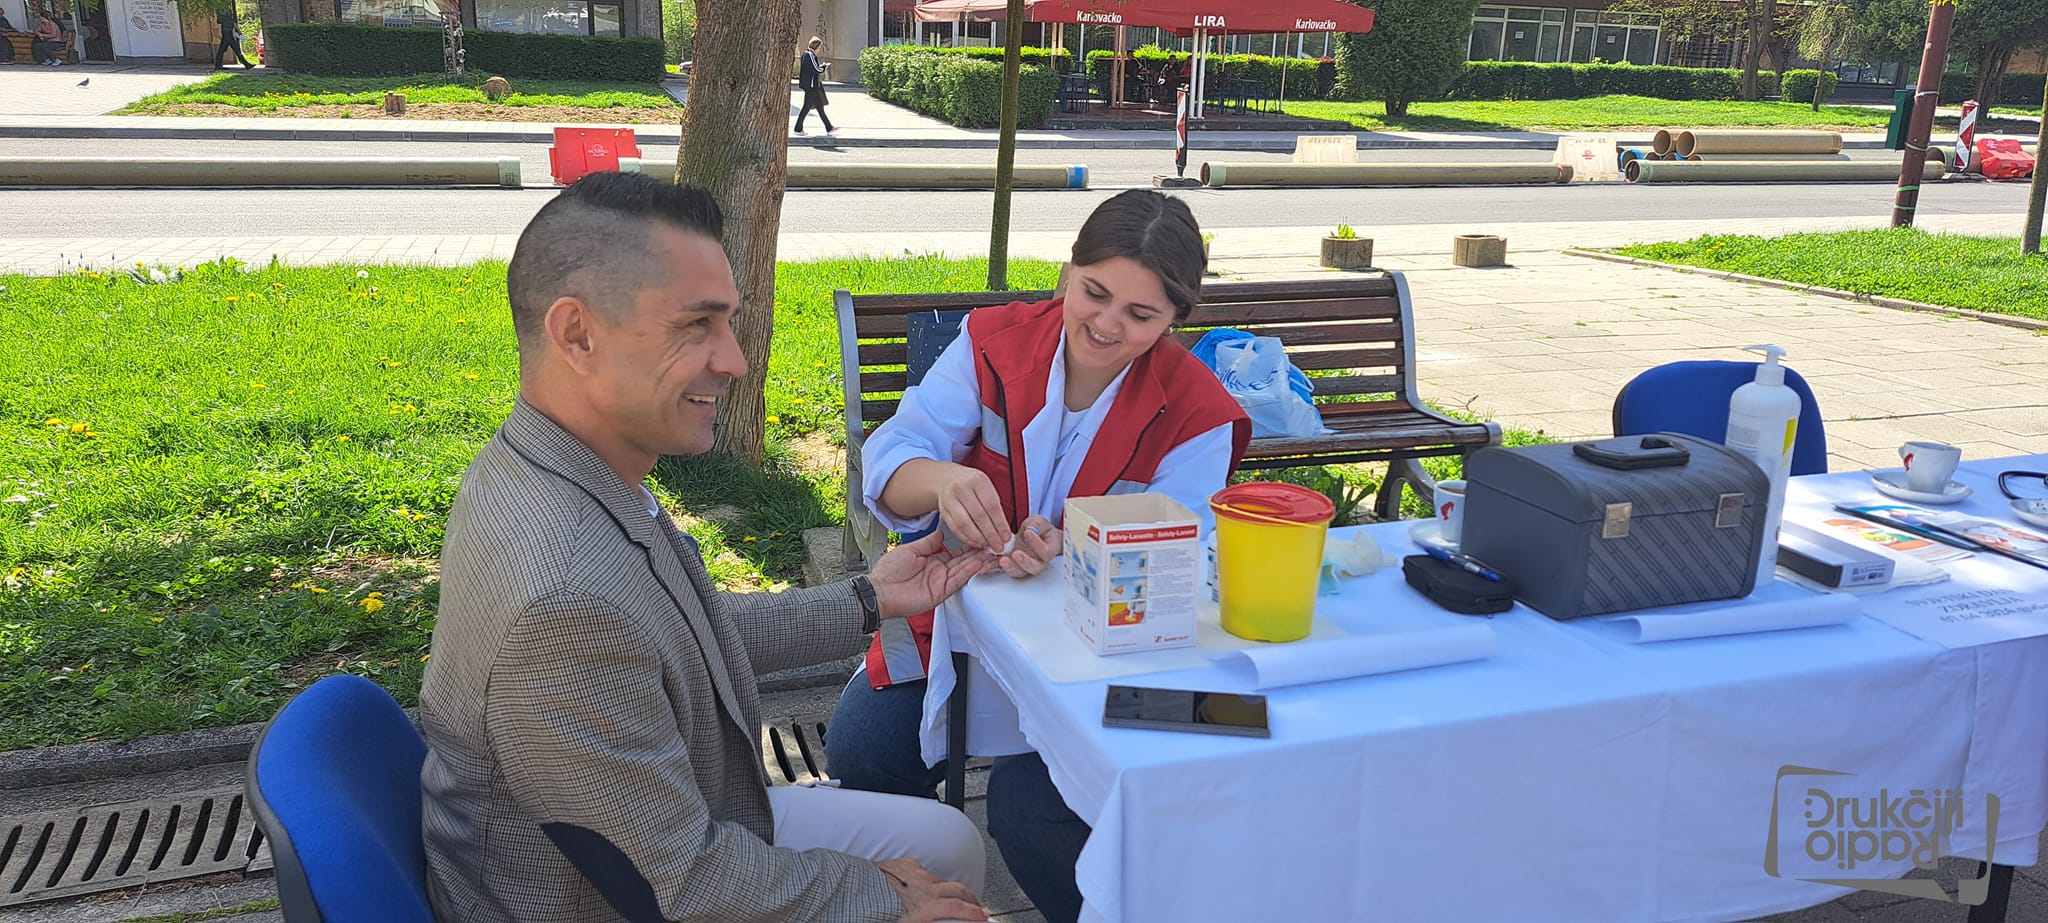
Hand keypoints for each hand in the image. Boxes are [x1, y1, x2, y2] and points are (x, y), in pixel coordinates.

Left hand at [869, 531, 993, 618]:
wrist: (880, 590)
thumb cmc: (889, 571)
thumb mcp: (910, 549)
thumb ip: (928, 543)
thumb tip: (940, 533)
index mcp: (932, 560)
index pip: (956, 553)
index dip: (968, 546)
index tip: (980, 537)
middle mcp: (939, 572)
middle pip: (963, 561)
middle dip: (978, 553)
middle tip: (993, 544)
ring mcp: (941, 582)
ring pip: (964, 570)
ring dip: (977, 562)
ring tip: (990, 552)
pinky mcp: (941, 592)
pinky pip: (957, 581)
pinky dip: (968, 572)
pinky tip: (978, 564)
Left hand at [879, 858, 986, 922]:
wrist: (854, 891)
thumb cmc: (877, 913)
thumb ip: (923, 921)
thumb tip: (931, 920)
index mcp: (927, 905)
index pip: (959, 908)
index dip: (974, 913)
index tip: (984, 916)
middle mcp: (925, 887)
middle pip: (957, 889)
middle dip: (970, 897)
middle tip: (977, 904)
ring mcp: (915, 873)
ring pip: (940, 878)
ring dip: (949, 887)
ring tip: (953, 894)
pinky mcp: (903, 864)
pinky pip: (921, 869)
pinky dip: (927, 876)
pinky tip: (924, 880)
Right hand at [935, 466, 1011, 554]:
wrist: (948, 478)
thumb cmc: (972, 485)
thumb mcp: (986, 488)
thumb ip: (995, 507)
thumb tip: (1004, 532)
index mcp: (977, 480)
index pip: (991, 505)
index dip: (1000, 524)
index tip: (1006, 537)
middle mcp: (961, 488)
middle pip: (978, 516)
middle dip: (990, 534)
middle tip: (999, 546)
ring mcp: (949, 499)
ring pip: (965, 524)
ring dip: (978, 538)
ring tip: (988, 545)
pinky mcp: (943, 510)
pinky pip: (955, 528)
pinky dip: (967, 538)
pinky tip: (976, 543)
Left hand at [997, 515, 1060, 578]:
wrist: (1031, 535)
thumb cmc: (1039, 529)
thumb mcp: (1039, 522)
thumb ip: (1036, 525)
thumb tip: (1031, 530)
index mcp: (1048, 551)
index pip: (1046, 552)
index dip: (1037, 544)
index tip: (1028, 533)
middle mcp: (1037, 562)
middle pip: (1033, 568)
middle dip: (1024, 562)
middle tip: (1016, 554)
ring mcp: (1022, 565)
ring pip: (1018, 571)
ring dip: (1009, 567)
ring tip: (1001, 561)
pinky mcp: (1009, 564)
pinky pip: (1001, 568)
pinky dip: (992, 566)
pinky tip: (986, 564)